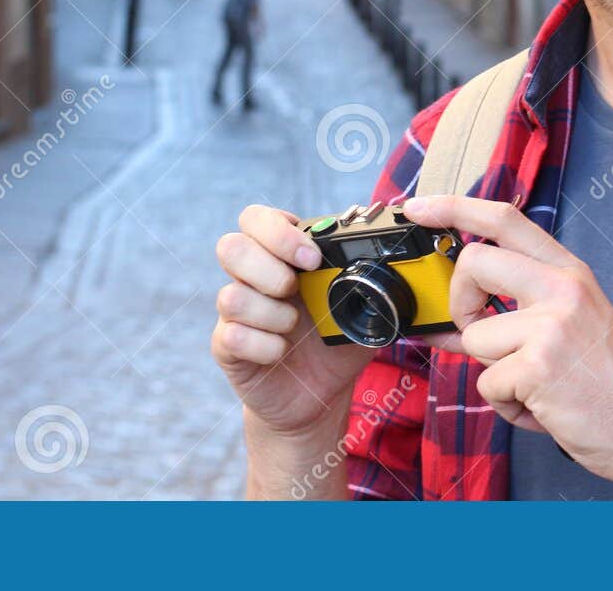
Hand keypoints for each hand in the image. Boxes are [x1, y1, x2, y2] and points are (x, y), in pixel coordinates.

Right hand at [211, 205, 372, 436]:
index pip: (256, 219)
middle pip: (230, 246)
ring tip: (294, 325)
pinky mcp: (227, 346)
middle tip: (295, 288)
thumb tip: (385, 262)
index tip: (313, 258)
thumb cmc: (336, 340)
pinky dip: (264, 346)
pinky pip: (231, 336)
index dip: (279, 232)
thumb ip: (368, 280)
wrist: (318, 394)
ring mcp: (236, 313)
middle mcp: (252, 278)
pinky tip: (281, 352)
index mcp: (281, 256)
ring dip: (271, 313)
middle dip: (267, 268)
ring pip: (231, 295)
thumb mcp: (361, 307)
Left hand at [401, 194, 612, 499]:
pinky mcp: (540, 366)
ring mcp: (553, 325)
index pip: (505, 219)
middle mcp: (563, 288)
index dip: (455, 207)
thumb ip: (512, 312)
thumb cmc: (607, 382)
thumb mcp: (567, 328)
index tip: (419, 206)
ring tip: (534, 385)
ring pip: (474, 335)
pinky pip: (487, 383)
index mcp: (569, 272)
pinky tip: (541, 407)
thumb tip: (446, 319)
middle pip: (475, 262)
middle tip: (478, 330)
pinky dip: (507, 405)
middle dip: (460, 302)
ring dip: (493, 371)